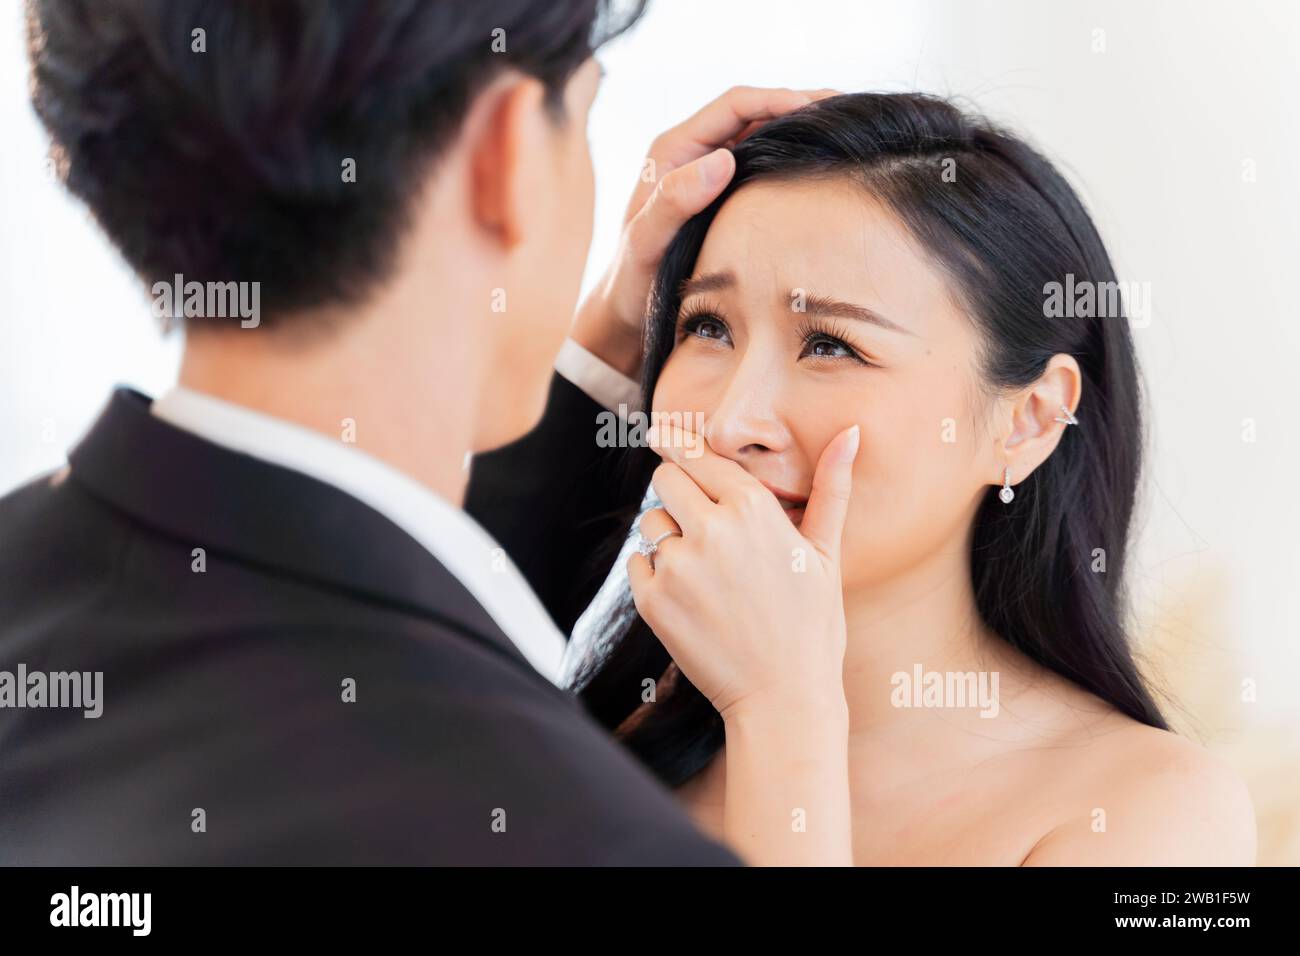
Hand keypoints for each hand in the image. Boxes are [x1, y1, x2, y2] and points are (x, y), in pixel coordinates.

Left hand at [571, 86, 836, 377]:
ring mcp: (710, 174)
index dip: (780, 99)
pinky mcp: (725, 197)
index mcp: (672, 150)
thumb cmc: (632, 283)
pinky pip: (766, 165)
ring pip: (765, 135)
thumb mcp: (646, 244)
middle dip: (803, 105)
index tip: (821, 108)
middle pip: (756, 111)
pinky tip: (828, 168)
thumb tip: (722, 160)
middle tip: (851, 111)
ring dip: (805, 129)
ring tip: (849, 132)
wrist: (627, 316)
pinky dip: (798, 158)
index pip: (735, 104)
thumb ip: (674, 202)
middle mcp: (692, 153)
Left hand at [626, 422, 859, 721]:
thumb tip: (852, 432)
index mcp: (753, 508)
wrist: (784, 699)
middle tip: (705, 527)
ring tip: (708, 574)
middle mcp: (711, 529)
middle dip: (680, 495)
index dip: (681, 446)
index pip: (697, 454)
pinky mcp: (653, 601)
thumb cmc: (812, 625)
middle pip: (666, 480)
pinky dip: (656, 576)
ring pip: (652, 523)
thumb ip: (832, 488)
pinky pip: (638, 564)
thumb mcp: (827, 554)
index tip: (662, 433)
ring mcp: (678, 566)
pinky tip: (693, 600)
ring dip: (669, 537)